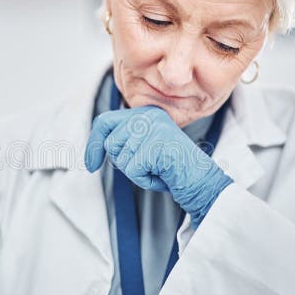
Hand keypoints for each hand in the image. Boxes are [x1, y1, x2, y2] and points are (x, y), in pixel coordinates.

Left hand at [84, 105, 231, 227]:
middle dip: (124, 163)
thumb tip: (95, 149)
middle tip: (150, 167)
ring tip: (159, 170)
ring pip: (119, 158)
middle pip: (110, 143)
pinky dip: (144, 180)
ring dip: (136, 172)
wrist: (203, 182)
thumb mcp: (146, 149)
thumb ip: (126, 142)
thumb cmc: (175, 170)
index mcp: (146, 112)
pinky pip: (131, 171)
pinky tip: (162, 175)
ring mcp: (151, 129)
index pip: (105, 122)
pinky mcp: (153, 145)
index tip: (90, 165)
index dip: (93, 144)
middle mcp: (148, 115)